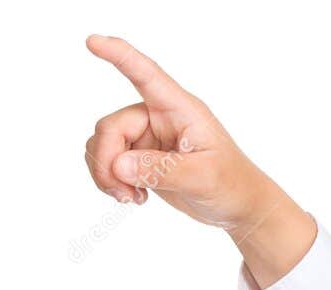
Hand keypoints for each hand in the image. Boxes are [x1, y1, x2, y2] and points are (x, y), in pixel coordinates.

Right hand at [83, 35, 315, 287]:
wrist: (238, 206)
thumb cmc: (231, 183)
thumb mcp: (203, 177)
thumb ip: (161, 170)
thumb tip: (118, 165)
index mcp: (180, 109)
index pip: (145, 75)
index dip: (119, 56)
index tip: (92, 42)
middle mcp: (159, 116)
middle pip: (112, 127)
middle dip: (107, 160)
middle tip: (122, 193)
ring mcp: (148, 137)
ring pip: (104, 144)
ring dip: (106, 174)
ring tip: (130, 198)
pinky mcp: (142, 157)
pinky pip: (109, 161)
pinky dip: (111, 180)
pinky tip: (134, 197)